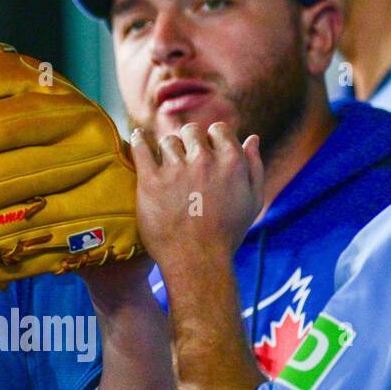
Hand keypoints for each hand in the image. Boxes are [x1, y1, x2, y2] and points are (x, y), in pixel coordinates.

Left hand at [129, 121, 263, 271]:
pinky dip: (137, 139)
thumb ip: (254, 166)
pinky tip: (137, 137)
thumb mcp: (252, 201)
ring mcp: (175, 170)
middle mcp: (204, 161)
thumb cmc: (227, 234)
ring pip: (167, 141)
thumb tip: (251, 137)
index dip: (211, 138)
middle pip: (190, 131)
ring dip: (167, 150)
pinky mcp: (150, 181)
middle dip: (188, 142)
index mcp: (231, 162)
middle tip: (184, 158)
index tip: (204, 149)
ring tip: (166, 165)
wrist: (197, 260)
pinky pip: (140, 147)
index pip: (218, 129)